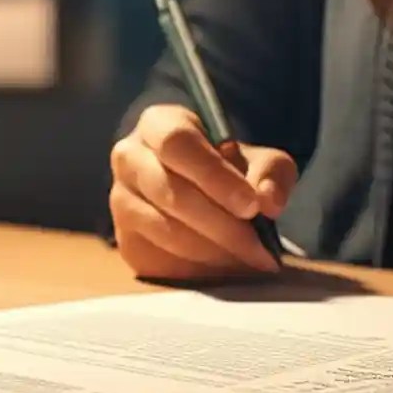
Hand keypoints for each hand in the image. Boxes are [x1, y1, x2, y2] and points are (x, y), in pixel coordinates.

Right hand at [108, 104, 296, 279]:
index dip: (213, 175)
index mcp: (158, 124)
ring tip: (249, 260)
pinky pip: (159, 258)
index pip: (176, 143)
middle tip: (259, 247)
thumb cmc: (230, 170)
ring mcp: (121, 201)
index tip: (250, 206)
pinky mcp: (126, 240)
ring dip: (212, 250)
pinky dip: (197, 268)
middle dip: (220, 223)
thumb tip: (267, 201)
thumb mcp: (260, 160)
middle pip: (170, 192)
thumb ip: (271, 172)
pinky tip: (224, 267)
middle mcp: (129, 158)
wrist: (203, 196)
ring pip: (164, 230)